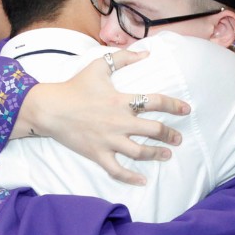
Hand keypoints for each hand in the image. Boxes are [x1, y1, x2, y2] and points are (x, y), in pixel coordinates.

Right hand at [16, 50, 189, 186]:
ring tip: (166, 155)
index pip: (156, 102)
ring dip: (156, 154)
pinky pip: (117, 170)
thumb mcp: (98, 66)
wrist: (49, 108)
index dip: (174, 105)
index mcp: (121, 100)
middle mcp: (119, 122)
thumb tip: (146, 53)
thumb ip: (123, 58)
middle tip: (178, 138)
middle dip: (170, 135)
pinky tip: (143, 181)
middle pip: (153, 130)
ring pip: (140, 152)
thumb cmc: (74, 86)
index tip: (186, 109)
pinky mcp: (98, 154)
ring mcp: (109, 140)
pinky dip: (131, 177)